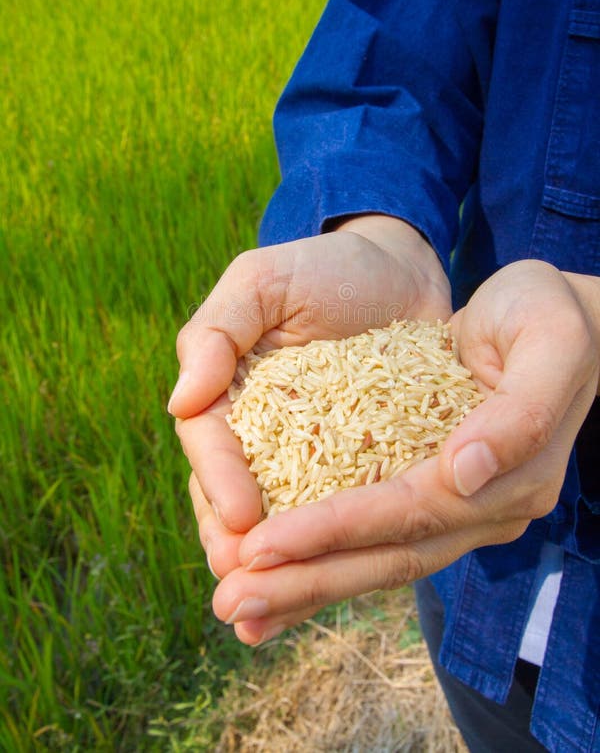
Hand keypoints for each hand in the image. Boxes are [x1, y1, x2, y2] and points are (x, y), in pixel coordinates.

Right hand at [172, 216, 450, 576]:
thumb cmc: (327, 269)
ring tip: (267, 621)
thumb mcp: (263, 282)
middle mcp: (263, 433)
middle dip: (238, 548)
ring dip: (276, 572)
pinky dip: (331, 555)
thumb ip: (216, 332)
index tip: (240, 520)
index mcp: (229, 392)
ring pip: (283, 521)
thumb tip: (178, 402)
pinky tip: (332, 593)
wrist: (402, 270)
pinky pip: (339, 516)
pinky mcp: (361, 468)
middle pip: (235, 499)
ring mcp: (311, 455)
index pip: (212, 445)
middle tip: (243, 590)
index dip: (220, 483)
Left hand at [207, 260, 597, 644]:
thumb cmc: (550, 316)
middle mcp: (484, 506)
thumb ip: (519, 414)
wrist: (561, 320)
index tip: (260, 546)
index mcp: (510, 475)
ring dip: (308, 584)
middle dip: (305, 581)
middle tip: (230, 604)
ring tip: (238, 606)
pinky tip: (281, 576)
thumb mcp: (550, 342)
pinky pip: (380, 536)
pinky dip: (330, 559)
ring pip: (380, 558)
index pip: (408, 512)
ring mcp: (462, 507)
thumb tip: (460, 473)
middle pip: (387, 555)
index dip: (333, 530)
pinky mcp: (437, 492)